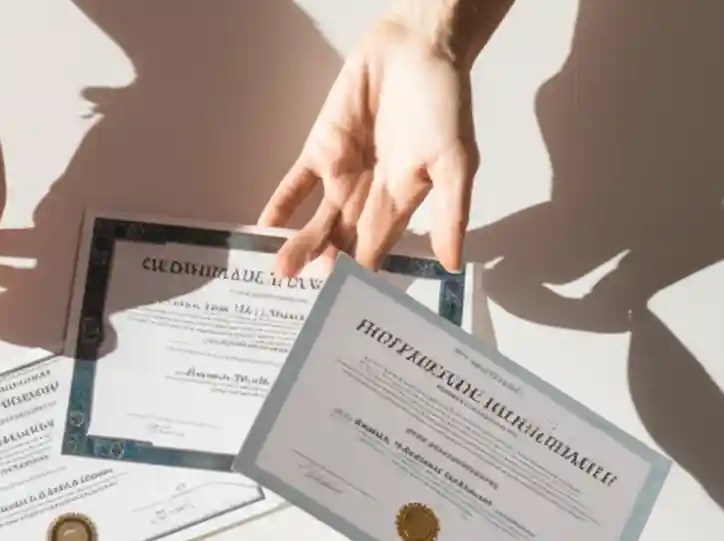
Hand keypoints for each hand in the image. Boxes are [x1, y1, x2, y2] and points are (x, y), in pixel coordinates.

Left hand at [259, 13, 478, 274]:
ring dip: (301, 244)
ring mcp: (342, 175)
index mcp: (401, 204)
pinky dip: (282, 206)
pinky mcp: (321, 150)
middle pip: (342, 241)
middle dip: (325, 266)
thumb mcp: (457, 161)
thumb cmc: (443, 103)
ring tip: (282, 269)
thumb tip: (452, 263)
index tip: (346, 307)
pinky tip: (266, 229)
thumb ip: (451, 212)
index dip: (361, 276)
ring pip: (317, 219)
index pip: (377, 250)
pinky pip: (297, 185)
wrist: (417, 50)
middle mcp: (368, 197)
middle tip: (305, 293)